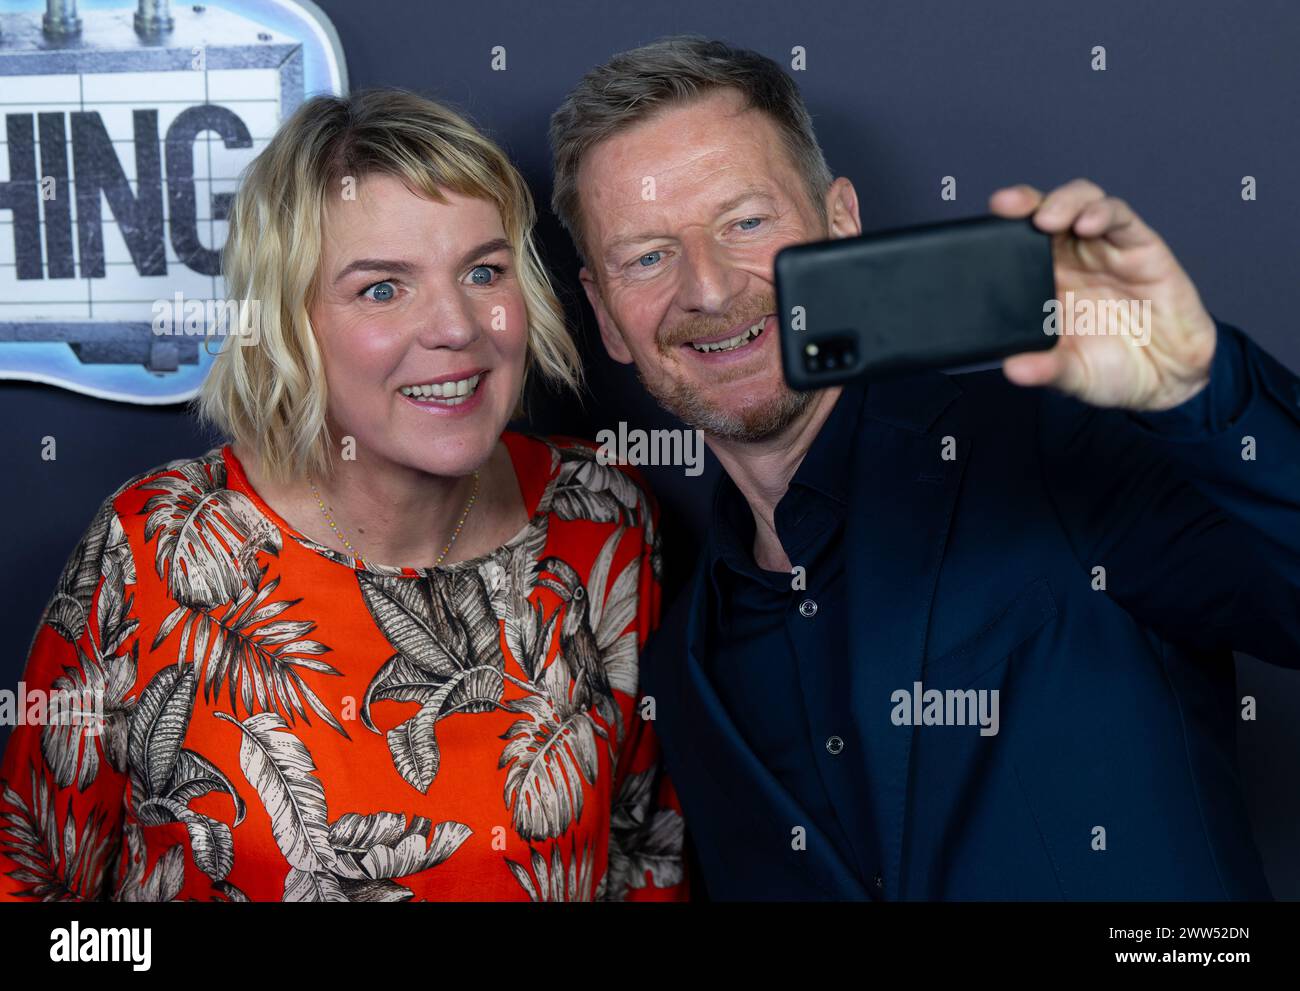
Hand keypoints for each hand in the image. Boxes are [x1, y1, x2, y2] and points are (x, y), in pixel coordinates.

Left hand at [990, 179, 1217, 410]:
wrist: (1166, 378)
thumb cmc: (1114, 368)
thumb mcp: (1072, 374)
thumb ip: (1045, 369)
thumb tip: (1012, 370)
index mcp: (1046, 282)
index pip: (1017, 243)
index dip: (999, 229)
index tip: (975, 231)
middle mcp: (1074, 259)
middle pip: (1047, 211)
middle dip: (1024, 202)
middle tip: (1006, 207)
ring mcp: (1107, 250)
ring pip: (1083, 203)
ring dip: (1063, 202)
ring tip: (1046, 219)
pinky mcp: (1142, 248)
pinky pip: (1121, 219)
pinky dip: (1103, 213)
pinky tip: (1088, 223)